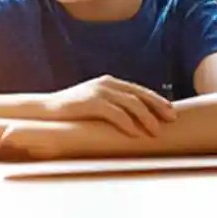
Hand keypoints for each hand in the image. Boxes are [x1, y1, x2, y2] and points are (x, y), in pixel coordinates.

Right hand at [46, 75, 176, 137]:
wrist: (45, 110)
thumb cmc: (71, 112)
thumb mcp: (95, 105)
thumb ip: (112, 107)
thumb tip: (134, 121)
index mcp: (110, 82)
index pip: (140, 90)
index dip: (157, 101)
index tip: (171, 113)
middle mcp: (106, 84)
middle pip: (140, 95)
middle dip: (158, 108)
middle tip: (172, 120)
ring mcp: (98, 91)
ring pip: (131, 104)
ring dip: (146, 118)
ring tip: (156, 132)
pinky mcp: (90, 102)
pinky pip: (115, 113)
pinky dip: (128, 124)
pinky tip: (135, 134)